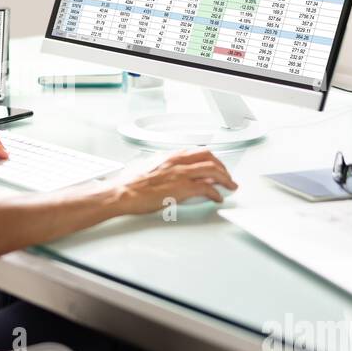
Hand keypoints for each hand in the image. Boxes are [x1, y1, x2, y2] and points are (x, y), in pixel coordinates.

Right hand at [112, 149, 237, 213]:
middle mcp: (177, 161)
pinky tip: (217, 198)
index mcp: (169, 156)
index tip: (215, 165)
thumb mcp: (147, 167)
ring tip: (229, 186)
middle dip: (222, 166)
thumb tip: (166, 171)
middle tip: (227, 176)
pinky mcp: (182, 188)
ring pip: (212, 170)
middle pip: (209, 157)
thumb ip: (161, 167)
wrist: (121, 192)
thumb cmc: (129, 183)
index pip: (197, 152)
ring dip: (225, 178)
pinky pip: (207, 188)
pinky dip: (216, 193)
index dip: (210, 159)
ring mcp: (180, 174)